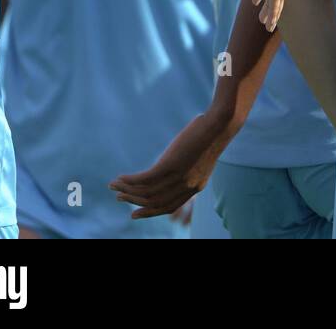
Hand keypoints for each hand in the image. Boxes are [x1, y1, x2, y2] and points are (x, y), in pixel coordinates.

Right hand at [110, 110, 230, 218]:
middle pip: (155, 202)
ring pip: (147, 192)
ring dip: (127, 190)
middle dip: (134, 202)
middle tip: (119, 197)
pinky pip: (145, 179)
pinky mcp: (171, 165)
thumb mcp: (200, 155)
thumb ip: (189, 166)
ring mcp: (179, 177)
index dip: (150, 211)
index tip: (135, 213)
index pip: (169, 206)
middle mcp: (187, 186)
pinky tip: (121, 176)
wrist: (220, 123)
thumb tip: (176, 163)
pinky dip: (130, 180)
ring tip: (114, 185)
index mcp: (196, 187)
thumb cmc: (211, 134)